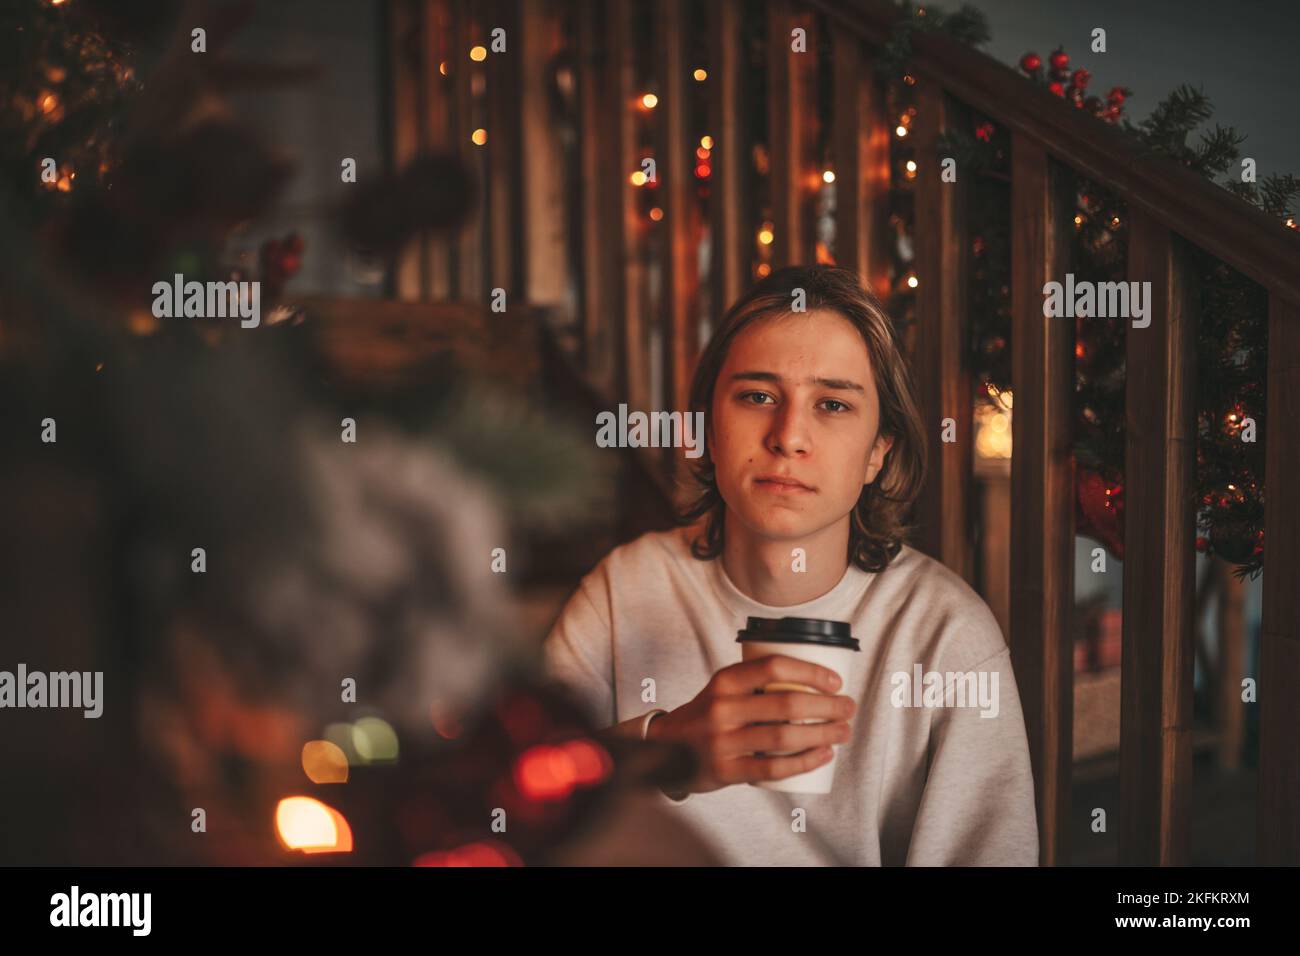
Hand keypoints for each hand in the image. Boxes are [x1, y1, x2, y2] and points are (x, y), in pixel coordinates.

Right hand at [645, 654, 854, 794]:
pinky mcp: (726, 771)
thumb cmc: (707, 715)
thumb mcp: (721, 689)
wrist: (664, 750)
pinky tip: (823, 756)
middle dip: (828, 706)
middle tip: (848, 707)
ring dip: (823, 734)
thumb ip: (755, 683)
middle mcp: (721, 709)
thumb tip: (815, 680)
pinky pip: (773, 768)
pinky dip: (804, 762)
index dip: (810, 672)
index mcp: (723, 681)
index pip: (773, 667)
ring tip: (843, 731)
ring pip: (784, 738)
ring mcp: (722, 742)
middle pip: (786, 704)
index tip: (835, 681)